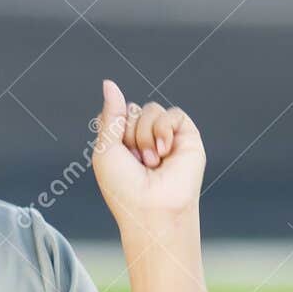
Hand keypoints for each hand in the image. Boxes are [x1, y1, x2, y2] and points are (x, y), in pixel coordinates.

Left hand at [91, 78, 205, 227]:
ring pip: (151, 110)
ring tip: (151, 162)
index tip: (119, 156)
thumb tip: (109, 82)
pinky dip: (164, 130)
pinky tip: (164, 152)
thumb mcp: (106, 150)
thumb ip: (109, 115)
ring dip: (145, 135)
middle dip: (130, 133)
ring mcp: (166, 138)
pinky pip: (172, 113)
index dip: (115, 130)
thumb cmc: (124, 188)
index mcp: (124, 143)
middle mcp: (145, 139)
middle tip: (136, 161)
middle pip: (133, 109)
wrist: (152, 208)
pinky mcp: (186, 137)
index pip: (118, 113)